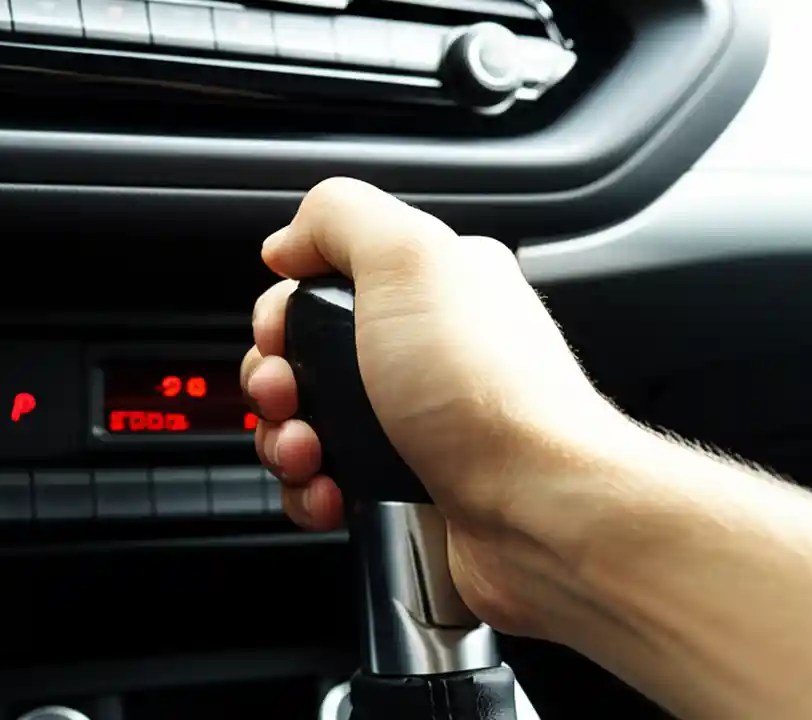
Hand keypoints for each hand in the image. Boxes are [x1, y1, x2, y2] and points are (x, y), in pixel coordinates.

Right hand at [240, 178, 626, 631]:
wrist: (537, 513)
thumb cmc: (487, 394)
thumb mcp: (408, 258)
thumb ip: (339, 217)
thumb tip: (288, 242)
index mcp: (433, 283)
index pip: (328, 277)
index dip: (285, 307)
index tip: (280, 333)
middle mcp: (427, 348)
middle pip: (306, 354)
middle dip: (274, 380)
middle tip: (287, 398)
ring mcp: (417, 419)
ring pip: (311, 421)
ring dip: (287, 440)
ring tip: (309, 454)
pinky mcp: (410, 483)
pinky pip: (331, 480)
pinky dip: (314, 490)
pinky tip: (330, 493)